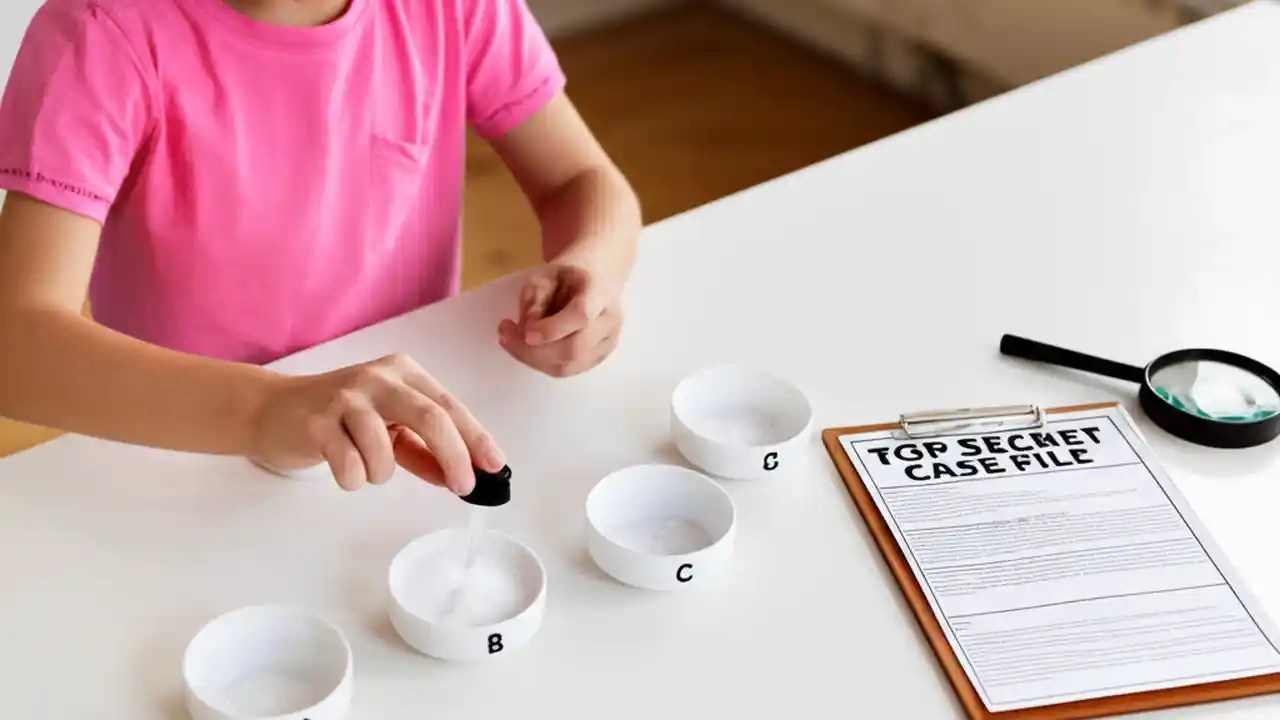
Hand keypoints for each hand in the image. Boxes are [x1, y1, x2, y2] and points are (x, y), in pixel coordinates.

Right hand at [249, 354, 504, 492]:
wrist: (276, 411)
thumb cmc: (342, 420)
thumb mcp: (389, 429)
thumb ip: (423, 451)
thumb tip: (460, 478)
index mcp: (403, 373)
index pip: (449, 406)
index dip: (475, 438)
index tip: (495, 467)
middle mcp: (378, 378)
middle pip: (430, 418)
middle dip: (453, 456)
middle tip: (463, 486)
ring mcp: (346, 396)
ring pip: (384, 450)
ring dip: (381, 473)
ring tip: (367, 468)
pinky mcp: (317, 420)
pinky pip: (350, 465)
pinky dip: (353, 479)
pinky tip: (343, 468)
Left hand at [498, 262, 623, 376]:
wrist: (597, 277)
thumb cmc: (568, 274)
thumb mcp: (544, 275)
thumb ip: (535, 301)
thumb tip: (526, 334)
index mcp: (599, 291)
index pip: (581, 316)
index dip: (552, 329)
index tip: (525, 333)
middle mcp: (610, 320)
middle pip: (575, 349)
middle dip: (534, 351)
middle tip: (505, 337)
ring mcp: (608, 341)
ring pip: (569, 366)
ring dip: (533, 359)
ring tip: (510, 341)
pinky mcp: (600, 356)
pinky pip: (568, 370)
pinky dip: (542, 363)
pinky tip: (527, 349)